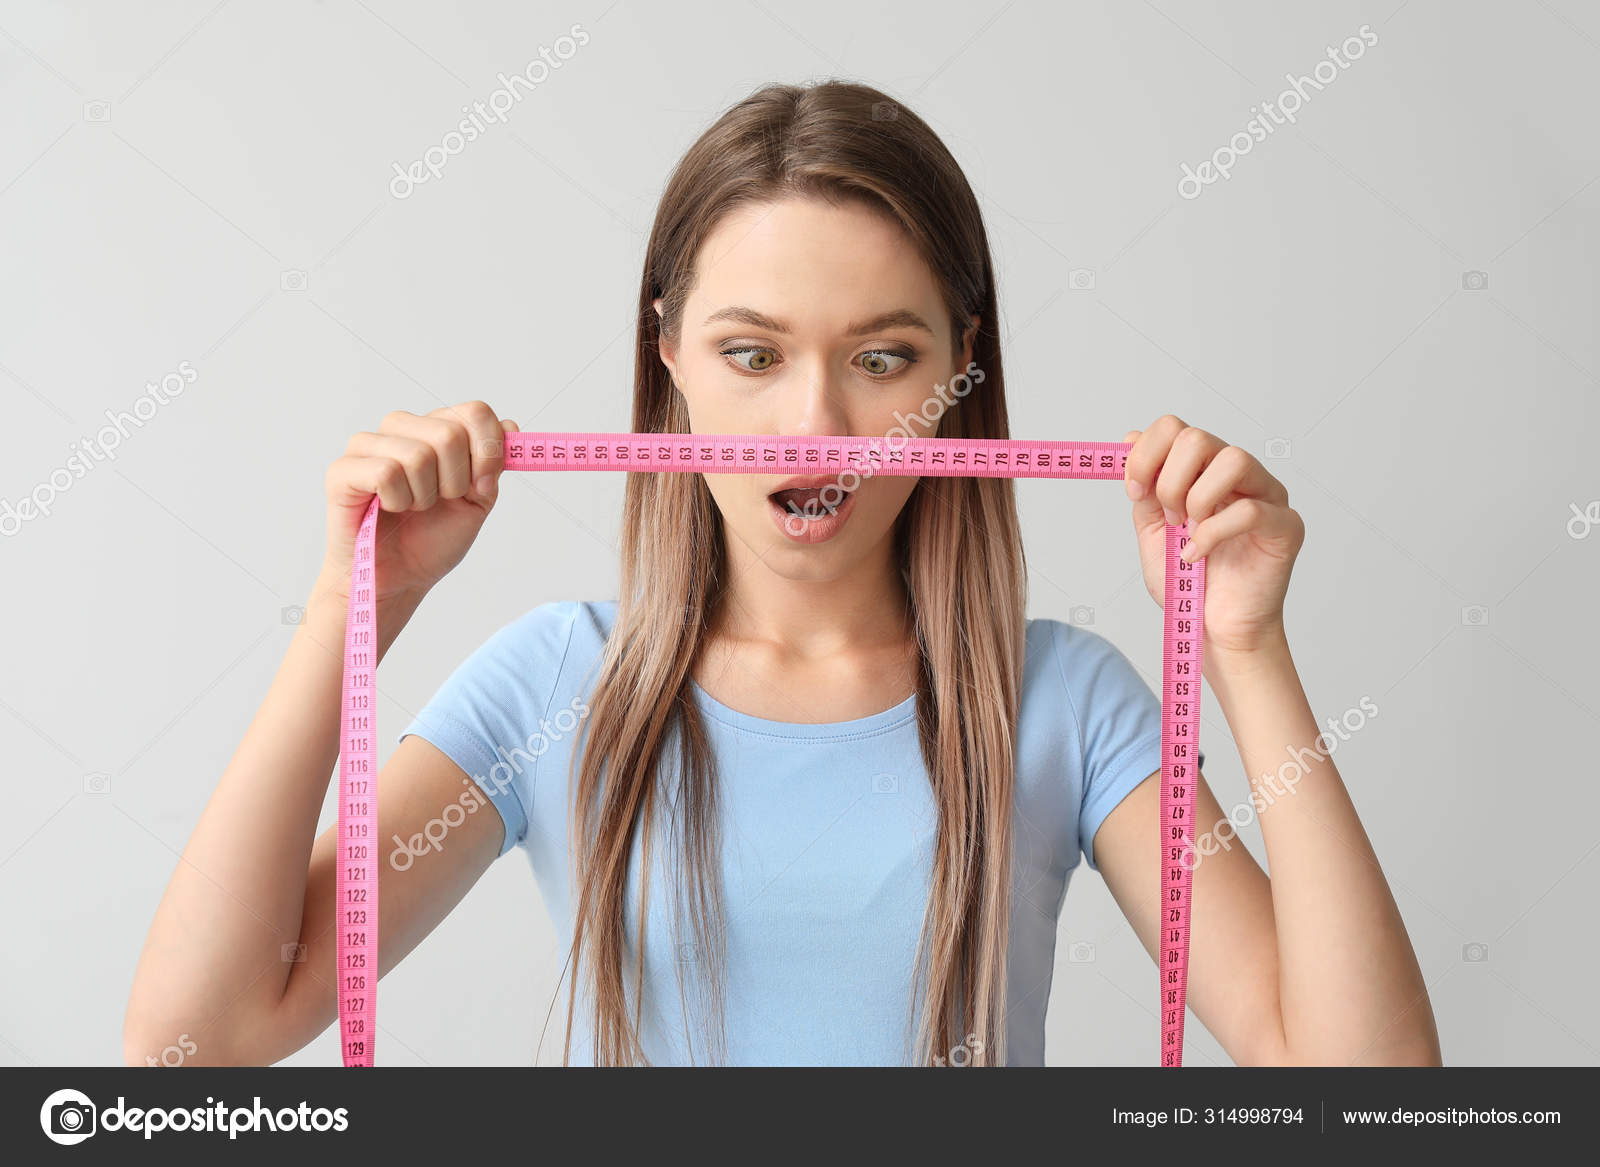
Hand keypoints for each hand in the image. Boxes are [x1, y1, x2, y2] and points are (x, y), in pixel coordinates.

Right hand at [319, 402, 518, 613]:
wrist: (401, 579)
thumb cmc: (432, 540)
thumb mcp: (478, 500)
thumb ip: (492, 463)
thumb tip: (508, 426)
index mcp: (435, 429)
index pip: (474, 412)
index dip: (488, 451)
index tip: (482, 486)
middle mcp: (400, 429)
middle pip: (449, 433)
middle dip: (455, 482)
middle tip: (439, 502)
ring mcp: (367, 446)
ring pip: (418, 455)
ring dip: (425, 496)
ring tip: (412, 508)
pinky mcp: (342, 470)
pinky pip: (386, 472)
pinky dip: (398, 500)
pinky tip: (389, 509)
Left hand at [1122, 416, 1303, 658]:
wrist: (1212, 629)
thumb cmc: (1188, 583)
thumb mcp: (1151, 529)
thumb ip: (1144, 487)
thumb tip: (1131, 437)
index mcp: (1204, 470)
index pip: (1175, 428)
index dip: (1145, 454)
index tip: (1133, 491)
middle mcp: (1238, 476)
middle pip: (1197, 438)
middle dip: (1168, 482)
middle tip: (1169, 519)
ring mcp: (1266, 496)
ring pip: (1232, 459)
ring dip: (1196, 500)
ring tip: (1188, 532)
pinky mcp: (1285, 525)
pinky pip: (1250, 509)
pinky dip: (1212, 533)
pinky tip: (1198, 554)